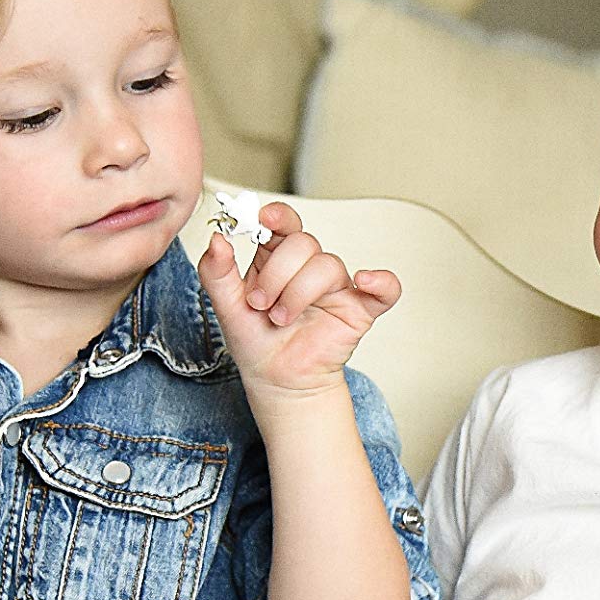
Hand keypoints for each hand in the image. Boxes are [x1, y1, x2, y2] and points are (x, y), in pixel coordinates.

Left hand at [198, 204, 401, 411]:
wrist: (275, 382)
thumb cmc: (256, 343)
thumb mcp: (225, 306)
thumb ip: (216, 272)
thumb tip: (216, 239)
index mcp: (277, 258)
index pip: (284, 225)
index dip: (278, 217)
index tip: (263, 219)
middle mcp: (308, 268)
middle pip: (304, 244)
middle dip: (277, 275)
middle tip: (262, 304)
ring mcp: (336, 288)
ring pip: (327, 265)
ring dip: (299, 293)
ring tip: (283, 319)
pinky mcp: (358, 310)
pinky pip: (384, 291)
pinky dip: (382, 282)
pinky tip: (365, 281)